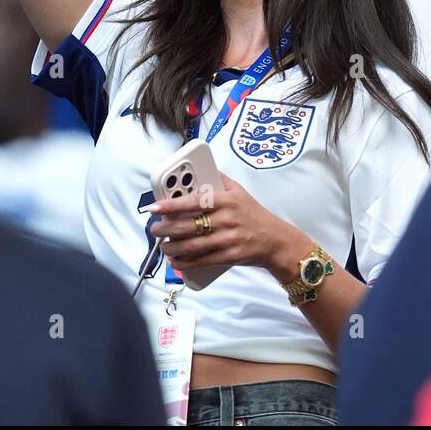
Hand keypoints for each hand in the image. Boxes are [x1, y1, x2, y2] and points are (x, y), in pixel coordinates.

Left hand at [149, 174, 300, 274]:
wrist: (275, 240)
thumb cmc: (253, 214)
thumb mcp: (239, 191)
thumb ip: (219, 179)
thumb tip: (201, 167)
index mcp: (226, 201)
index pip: (194, 201)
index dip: (172, 204)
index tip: (155, 206)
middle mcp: (226, 220)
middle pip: (188, 226)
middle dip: (165, 229)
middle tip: (155, 228)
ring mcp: (227, 240)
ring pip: (192, 246)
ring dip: (172, 247)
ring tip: (163, 245)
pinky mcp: (229, 257)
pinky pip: (201, 261)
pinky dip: (185, 262)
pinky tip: (175, 260)